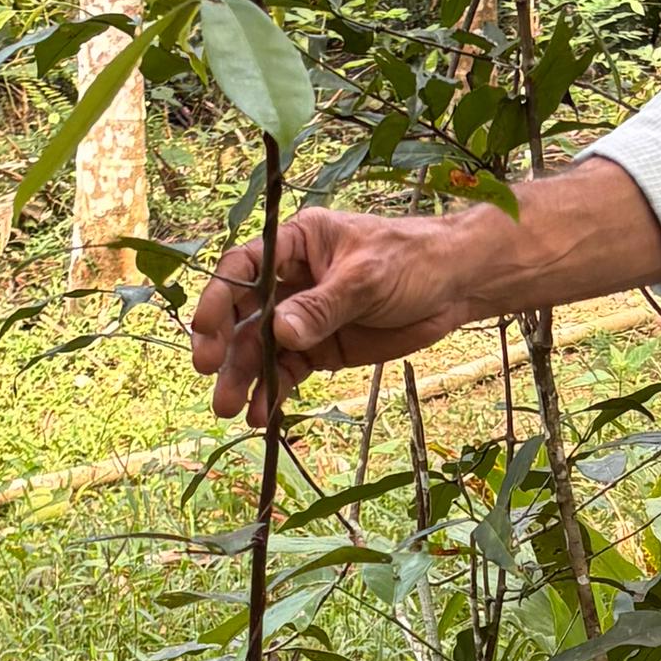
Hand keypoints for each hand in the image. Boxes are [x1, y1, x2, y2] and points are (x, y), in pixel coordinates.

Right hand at [188, 207, 478, 423]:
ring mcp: (303, 318)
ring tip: (229, 409)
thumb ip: (323, 306)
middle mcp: (290, 281)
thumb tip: (279, 332)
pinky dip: (274, 393)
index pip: (244, 267)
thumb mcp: (367, 279)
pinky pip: (288, 372)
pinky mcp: (320, 350)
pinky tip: (262, 416)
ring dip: (244, 378)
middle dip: (225, 345)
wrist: (455, 287)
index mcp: (296, 244)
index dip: (219, 297)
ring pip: (261, 349)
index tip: (205, 329)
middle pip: (244, 313)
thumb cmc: (412, 261)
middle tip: (210, 373)